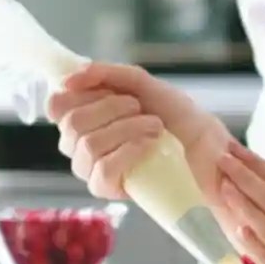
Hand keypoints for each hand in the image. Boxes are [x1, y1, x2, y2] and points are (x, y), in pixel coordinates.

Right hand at [47, 62, 230, 200]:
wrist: (207, 146)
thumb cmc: (176, 117)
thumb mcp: (142, 83)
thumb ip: (106, 74)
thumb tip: (70, 77)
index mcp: (85, 114)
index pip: (56, 105)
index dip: (79, 94)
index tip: (111, 90)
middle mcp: (82, 142)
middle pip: (71, 123)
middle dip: (110, 108)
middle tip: (139, 107)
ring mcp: (93, 168)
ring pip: (87, 146)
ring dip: (126, 129)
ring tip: (154, 126)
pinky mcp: (109, 189)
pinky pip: (102, 171)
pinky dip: (128, 152)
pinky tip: (149, 146)